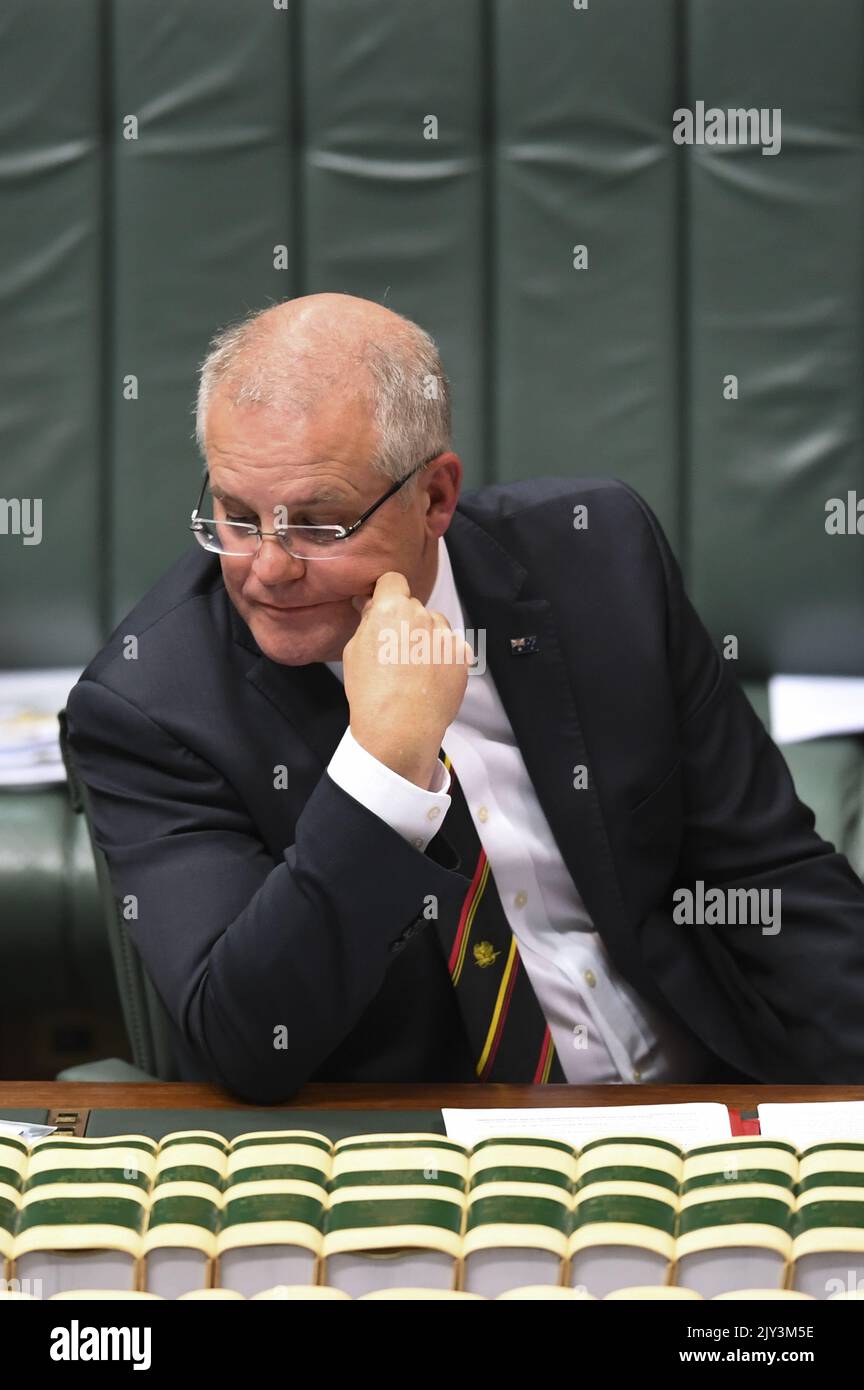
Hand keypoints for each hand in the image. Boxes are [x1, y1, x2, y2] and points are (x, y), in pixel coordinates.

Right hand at [342, 571, 472, 787]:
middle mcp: (423, 616)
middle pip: (415, 606)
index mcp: (393, 609)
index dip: (387, 593)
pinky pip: (451, 647)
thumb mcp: (354, 651)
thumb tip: (369, 603)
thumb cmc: (371, 692)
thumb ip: (367, 621)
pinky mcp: (462, 656)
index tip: (384, 608)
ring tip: (413, 669)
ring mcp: (446, 636)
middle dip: (406, 621)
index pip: (393, 581)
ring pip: (436, 626)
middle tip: (394, 651)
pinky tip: (428, 679)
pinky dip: (442, 657)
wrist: (400, 728)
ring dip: (427, 637)